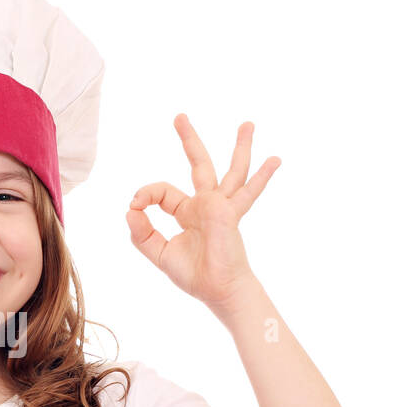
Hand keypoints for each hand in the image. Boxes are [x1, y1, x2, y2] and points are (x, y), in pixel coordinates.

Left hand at [126, 114, 279, 312]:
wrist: (217, 290)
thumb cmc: (194, 275)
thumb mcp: (159, 253)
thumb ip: (142, 233)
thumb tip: (130, 210)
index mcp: (187, 212)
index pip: (162, 192)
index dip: (146, 195)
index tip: (135, 204)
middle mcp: (205, 204)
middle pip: (199, 164)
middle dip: (189, 139)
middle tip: (179, 116)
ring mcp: (221, 206)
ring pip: (232, 170)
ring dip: (240, 146)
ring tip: (247, 123)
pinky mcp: (229, 212)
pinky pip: (247, 191)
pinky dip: (262, 177)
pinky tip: (275, 159)